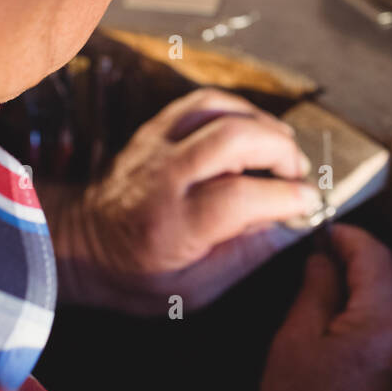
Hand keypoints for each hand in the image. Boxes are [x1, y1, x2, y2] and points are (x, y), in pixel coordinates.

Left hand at [44, 88, 320, 309]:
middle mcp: (163, 178)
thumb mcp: (195, 288)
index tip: (309, 202)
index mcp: (172, 226)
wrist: (82, 245)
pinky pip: (203, 101)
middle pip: (233, 138)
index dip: (286, 196)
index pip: (240, 197)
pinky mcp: (154, 127)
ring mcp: (155, 145)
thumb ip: (245, 255)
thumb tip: (292, 222)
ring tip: (281, 150)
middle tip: (297, 173)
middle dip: (280, 150)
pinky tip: (254, 131)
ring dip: (262, 123)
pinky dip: (238, 109)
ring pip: (219, 108)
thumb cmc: (140, 275)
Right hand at [260, 224, 391, 390]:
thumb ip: (314, 292)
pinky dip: (379, 317)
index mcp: (386, 322)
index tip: (325, 230)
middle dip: (361, 260)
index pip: (376, 255)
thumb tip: (323, 260)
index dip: (349, 236)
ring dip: (371, 289)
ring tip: (330, 291)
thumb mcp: (295, 344)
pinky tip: (346, 327)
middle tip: (324, 256)